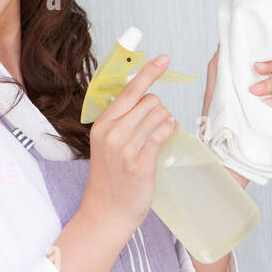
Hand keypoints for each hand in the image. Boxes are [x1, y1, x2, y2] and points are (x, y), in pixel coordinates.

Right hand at [83, 52, 179, 234]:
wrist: (106, 213)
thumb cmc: (110, 178)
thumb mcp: (107, 144)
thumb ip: (121, 122)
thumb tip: (145, 98)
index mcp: (102, 125)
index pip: (128, 91)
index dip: (148, 72)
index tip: (163, 58)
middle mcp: (111, 133)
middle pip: (149, 101)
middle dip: (158, 109)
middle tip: (153, 128)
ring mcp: (125, 148)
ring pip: (160, 115)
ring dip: (166, 121)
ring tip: (158, 137)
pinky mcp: (140, 163)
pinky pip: (164, 133)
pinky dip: (170, 131)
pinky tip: (167, 136)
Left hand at [202, 45, 271, 188]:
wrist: (219, 149)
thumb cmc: (216, 118)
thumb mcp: (215, 86)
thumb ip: (220, 62)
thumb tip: (225, 39)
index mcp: (257, 78)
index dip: (270, 52)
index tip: (255, 56)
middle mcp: (271, 89)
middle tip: (256, 68)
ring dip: (271, 83)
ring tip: (252, 92)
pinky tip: (265, 104)